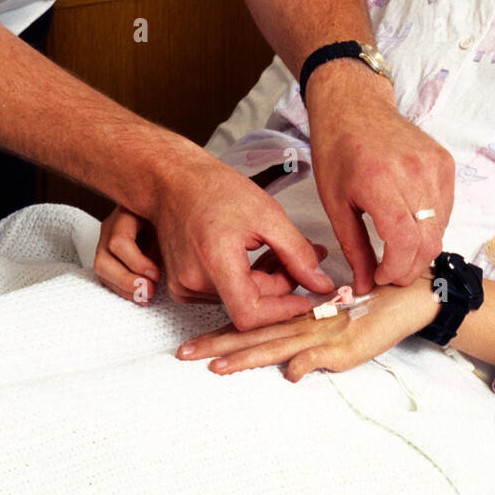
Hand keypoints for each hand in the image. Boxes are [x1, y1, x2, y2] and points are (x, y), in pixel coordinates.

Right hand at [94, 206, 162, 303]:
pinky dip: (124, 290)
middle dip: (127, 281)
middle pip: (103, 261)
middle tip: (149, 290)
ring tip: (147, 295)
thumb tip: (171, 269)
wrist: (158, 213)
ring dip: (125, 289)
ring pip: (102, 273)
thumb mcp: (166, 225)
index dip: (137, 263)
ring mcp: (104, 244)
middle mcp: (109, 229)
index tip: (156, 275)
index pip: (119, 242)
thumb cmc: (164, 218)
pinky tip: (140, 294)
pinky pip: (107, 279)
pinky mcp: (107, 259)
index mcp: (125, 214)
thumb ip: (164, 243)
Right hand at [132, 151, 333, 328]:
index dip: (283, 311)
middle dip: (282, 285)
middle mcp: (193, 281)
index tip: (306, 298)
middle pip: (250, 304)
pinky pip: (222, 294)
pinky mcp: (181, 286)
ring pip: (238, 299)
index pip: (251, 314)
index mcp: (214, 262)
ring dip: (264, 282)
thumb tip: (320, 283)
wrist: (174, 181)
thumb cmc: (214, 189)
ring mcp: (184, 286)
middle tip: (303, 258)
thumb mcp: (268, 214)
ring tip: (276, 251)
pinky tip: (252, 256)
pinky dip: (243, 280)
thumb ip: (297, 253)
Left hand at [177, 277, 439, 379]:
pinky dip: (305, 364)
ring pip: (278, 345)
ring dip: (248, 357)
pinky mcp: (346, 345)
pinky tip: (289, 373)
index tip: (193, 345)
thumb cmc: (373, 306)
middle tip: (184, 354)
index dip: (223, 335)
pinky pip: (321, 356)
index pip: (254, 327)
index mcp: (300, 317)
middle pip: (255, 336)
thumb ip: (314, 350)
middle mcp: (306, 324)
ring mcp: (324, 335)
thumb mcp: (339, 333)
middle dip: (219, 346)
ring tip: (218, 367)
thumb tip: (290, 371)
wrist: (410, 294)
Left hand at [305, 65, 454, 292]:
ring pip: (441, 229)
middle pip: (428, 241)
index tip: (381, 277)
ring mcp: (434, 165)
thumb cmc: (337, 150)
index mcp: (379, 181)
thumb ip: (354, 248)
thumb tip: (365, 286)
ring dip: (421, 249)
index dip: (397, 270)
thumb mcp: (335, 203)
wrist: (354, 105)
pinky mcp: (445, 162)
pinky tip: (410, 223)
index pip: (405, 242)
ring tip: (397, 248)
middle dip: (410, 267)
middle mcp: (413, 172)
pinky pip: (446, 209)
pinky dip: (431, 226)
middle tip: (389, 272)